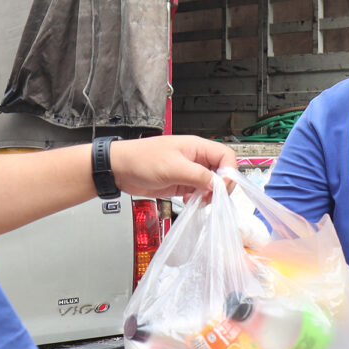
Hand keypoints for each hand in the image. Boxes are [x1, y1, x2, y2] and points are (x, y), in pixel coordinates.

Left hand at [109, 136, 236, 200]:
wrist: (120, 169)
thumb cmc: (141, 159)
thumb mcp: (173, 167)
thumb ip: (198, 176)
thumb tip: (217, 184)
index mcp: (197, 147)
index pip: (226, 156)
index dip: (228, 172)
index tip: (221, 187)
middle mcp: (195, 159)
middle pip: (221, 172)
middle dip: (219, 187)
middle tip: (210, 197)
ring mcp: (189, 172)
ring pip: (211, 184)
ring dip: (209, 195)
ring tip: (198, 200)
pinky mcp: (181, 183)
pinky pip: (198, 192)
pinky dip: (198, 199)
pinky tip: (189, 202)